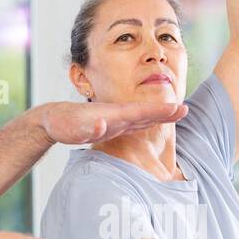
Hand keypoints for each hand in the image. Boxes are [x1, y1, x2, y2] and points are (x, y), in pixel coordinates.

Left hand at [37, 100, 186, 144]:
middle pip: (146, 114)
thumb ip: (88, 128)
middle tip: (185, 109)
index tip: (180, 109)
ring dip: (158, 117)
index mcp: (113, 114)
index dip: (161, 112)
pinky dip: (146, 122)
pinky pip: (133, 124)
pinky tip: (153, 122)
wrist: (54, 119)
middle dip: (165, 113)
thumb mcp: (74, 129)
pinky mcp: (111, 127)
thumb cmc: (63, 123)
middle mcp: (117, 116)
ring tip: (176, 113)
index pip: (142, 113)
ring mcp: (115, 122)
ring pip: (141, 118)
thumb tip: (101, 126)